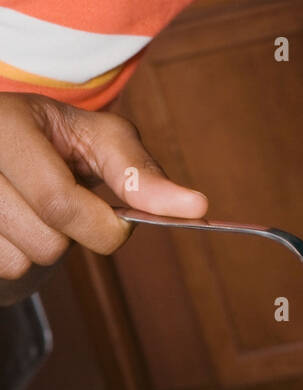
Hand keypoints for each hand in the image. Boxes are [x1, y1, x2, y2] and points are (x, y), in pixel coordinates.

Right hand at [0, 93, 206, 303]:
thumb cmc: (58, 138)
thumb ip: (142, 173)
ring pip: (18, 263)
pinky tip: (14, 223)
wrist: (4, 139)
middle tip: (66, 201)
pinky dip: (16, 257)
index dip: (100, 225)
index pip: (59, 201)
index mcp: (6, 126)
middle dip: (73, 234)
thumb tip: (196, 206)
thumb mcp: (103, 138)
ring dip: (41, 246)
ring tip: (34, 208)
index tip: (119, 222)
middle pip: (43, 240)